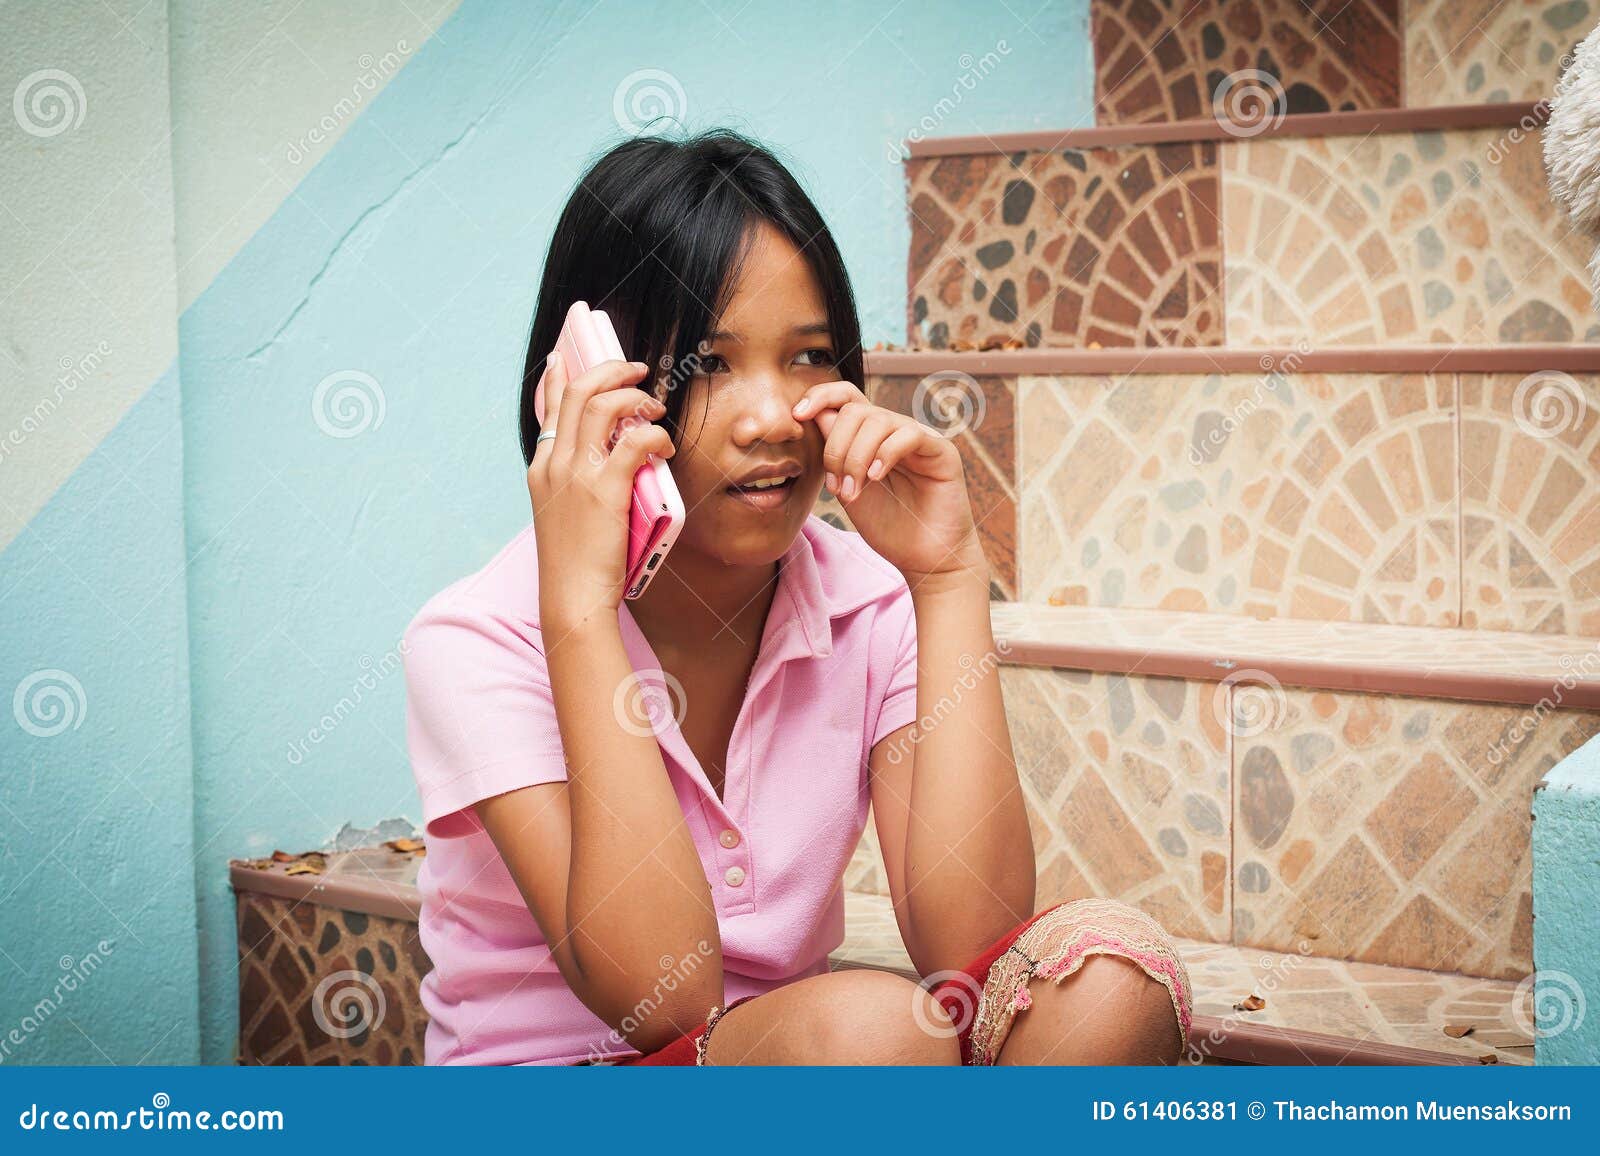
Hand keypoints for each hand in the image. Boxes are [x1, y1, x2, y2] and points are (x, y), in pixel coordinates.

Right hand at [527, 350, 673, 629]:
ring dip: (634, 396)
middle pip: (576, 391)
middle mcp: (553, 464)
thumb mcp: (567, 519)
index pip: (547, 409)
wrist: (572, 600)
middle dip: (609, 370)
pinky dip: (654, 435)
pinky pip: (633, 441)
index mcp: (541, 470)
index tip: (565, 357)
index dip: (558, 377)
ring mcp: (575, 474)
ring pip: (601, 404)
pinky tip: (665, 446)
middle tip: (635, 370)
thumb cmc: (577, 568)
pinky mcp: (603, 489)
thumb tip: (617, 464)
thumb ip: (582, 487)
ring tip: (655, 405)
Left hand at [793, 381, 986, 585]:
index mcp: (870, 437)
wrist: (923, 556)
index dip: (820, 398)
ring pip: (878, 420)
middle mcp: (894, 431)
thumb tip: (815, 415)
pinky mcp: (941, 451)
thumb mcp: (848, 488)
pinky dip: (885, 454)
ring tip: (853, 492)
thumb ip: (834, 455)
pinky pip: (909, 435)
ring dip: (856, 458)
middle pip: (855, 410)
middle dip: (836, 448)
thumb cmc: (887, 525)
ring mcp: (918, 438)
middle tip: (836, 487)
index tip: (797, 416)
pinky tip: (875, 478)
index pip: (845, 398)